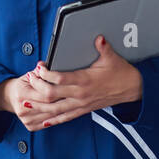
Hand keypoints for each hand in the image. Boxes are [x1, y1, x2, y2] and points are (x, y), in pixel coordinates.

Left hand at [17, 36, 142, 130]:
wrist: (132, 89)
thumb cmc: (121, 73)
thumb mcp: (112, 58)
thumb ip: (103, 47)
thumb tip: (99, 38)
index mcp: (85, 80)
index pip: (60, 79)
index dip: (46, 74)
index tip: (39, 67)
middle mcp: (80, 94)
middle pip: (52, 95)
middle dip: (37, 88)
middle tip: (29, 80)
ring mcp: (81, 104)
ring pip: (55, 109)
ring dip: (39, 106)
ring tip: (26, 103)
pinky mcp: (83, 110)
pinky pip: (65, 117)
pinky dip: (53, 119)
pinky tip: (43, 121)